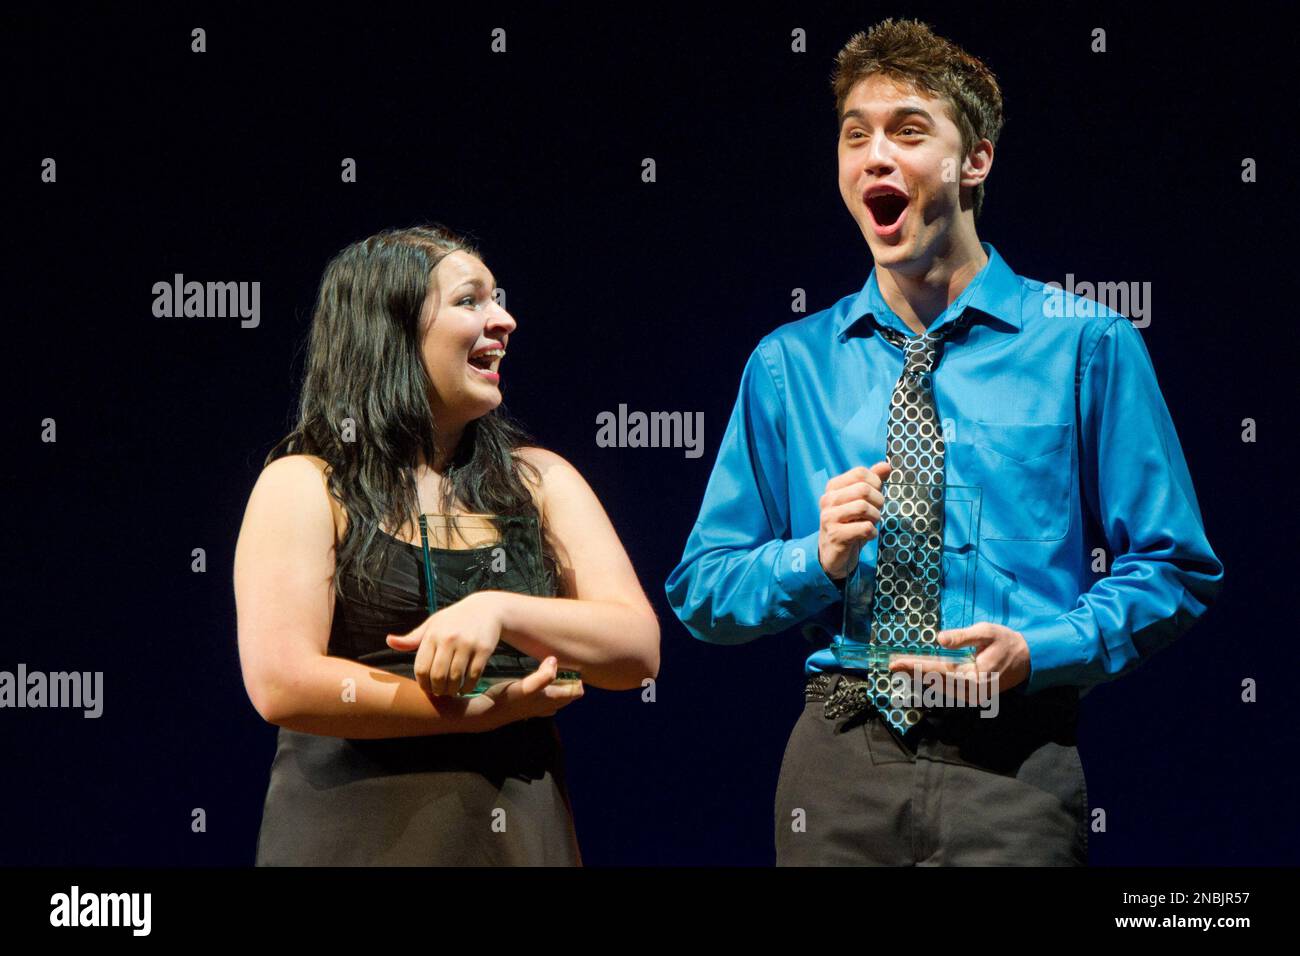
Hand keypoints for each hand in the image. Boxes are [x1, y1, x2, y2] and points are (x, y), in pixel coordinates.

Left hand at [385, 591, 504, 698]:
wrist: (485, 609)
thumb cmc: (454, 619)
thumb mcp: (432, 624)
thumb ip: (412, 638)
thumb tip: (389, 641)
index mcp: (433, 634)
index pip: (421, 669)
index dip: (423, 684)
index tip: (427, 688)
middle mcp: (449, 639)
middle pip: (438, 676)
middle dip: (437, 690)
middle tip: (440, 693)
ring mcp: (467, 644)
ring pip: (456, 678)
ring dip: (452, 690)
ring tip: (451, 691)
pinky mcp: (484, 650)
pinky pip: (473, 676)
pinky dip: (467, 687)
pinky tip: (464, 688)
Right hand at [477, 656, 584, 727]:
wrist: (487, 712)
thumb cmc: (508, 699)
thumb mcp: (526, 687)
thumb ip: (543, 676)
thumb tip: (554, 661)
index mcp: (551, 700)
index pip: (576, 692)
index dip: (578, 680)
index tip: (573, 666)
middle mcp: (547, 705)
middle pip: (567, 696)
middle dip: (571, 683)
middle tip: (565, 667)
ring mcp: (536, 707)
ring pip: (556, 698)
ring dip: (559, 687)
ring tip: (555, 672)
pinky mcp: (526, 705)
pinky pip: (543, 699)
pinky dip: (547, 691)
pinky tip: (539, 682)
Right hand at [818, 462, 891, 580]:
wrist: (833, 553)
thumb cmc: (849, 523)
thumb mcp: (860, 500)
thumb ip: (872, 482)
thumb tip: (886, 465)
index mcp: (833, 487)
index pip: (860, 472)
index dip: (875, 483)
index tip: (874, 495)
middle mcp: (828, 500)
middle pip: (863, 489)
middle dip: (878, 501)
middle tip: (875, 512)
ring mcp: (829, 518)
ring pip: (863, 507)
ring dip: (875, 517)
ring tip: (871, 523)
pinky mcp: (835, 535)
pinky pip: (864, 528)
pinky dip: (872, 532)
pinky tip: (867, 535)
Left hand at [887, 623, 1031, 699]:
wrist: (1029, 659)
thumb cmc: (1007, 642)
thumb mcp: (986, 632)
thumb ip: (963, 636)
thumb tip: (940, 639)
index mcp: (975, 677)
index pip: (938, 672)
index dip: (915, 667)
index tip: (896, 663)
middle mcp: (972, 692)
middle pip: (935, 683)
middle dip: (913, 674)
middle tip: (892, 665)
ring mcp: (973, 696)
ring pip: (940, 689)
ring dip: (920, 679)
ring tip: (901, 669)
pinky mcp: (973, 695)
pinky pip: (948, 690)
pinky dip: (932, 683)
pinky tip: (918, 675)